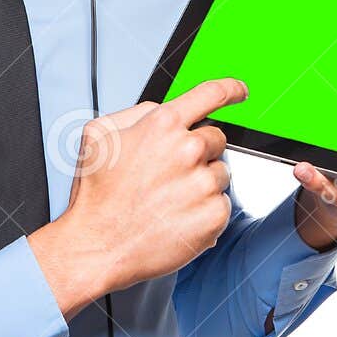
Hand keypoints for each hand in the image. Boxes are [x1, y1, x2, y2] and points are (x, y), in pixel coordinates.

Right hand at [30, 77, 248, 317]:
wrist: (97, 247)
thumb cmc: (97, 195)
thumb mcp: (99, 135)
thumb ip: (137, 113)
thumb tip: (163, 110)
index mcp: (163, 124)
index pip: (212, 94)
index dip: (231, 90)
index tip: (240, 92)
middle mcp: (188, 150)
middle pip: (216, 138)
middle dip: (198, 152)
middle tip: (168, 175)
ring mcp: (204, 183)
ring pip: (219, 173)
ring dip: (201, 183)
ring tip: (167, 200)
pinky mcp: (214, 215)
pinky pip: (222, 204)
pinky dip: (204, 211)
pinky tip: (176, 218)